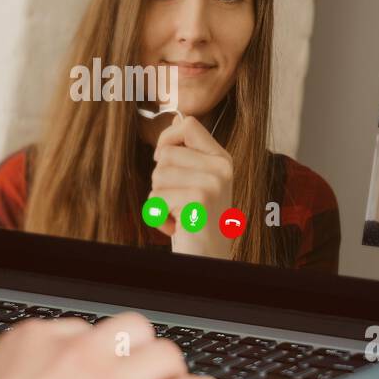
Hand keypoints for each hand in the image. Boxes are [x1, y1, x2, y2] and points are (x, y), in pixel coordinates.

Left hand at [149, 114, 234, 258]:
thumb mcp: (197, 182)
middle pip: (165, 153)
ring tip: (178, 215)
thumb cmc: (195, 222)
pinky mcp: (199, 198)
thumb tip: (177, 118)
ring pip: (158, 175)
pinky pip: (155, 197)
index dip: (167, 139)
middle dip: (160, 181)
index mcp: (222, 158)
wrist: (207, 259)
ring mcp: (213, 182)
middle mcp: (222, 167)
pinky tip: (176, 227)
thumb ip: (188, 155)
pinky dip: (158, 216)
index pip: (188, 124)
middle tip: (177, 202)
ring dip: (158, 200)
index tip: (165, 161)